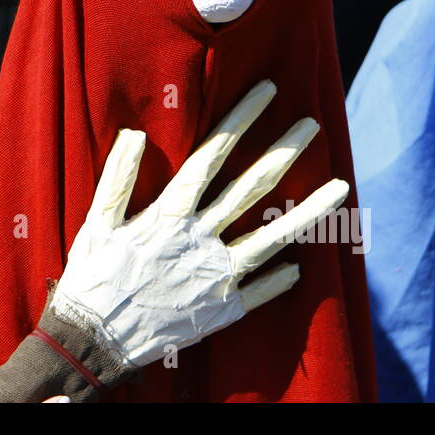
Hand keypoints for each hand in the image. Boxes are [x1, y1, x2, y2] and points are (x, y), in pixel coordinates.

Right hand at [51, 79, 349, 368]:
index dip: (241, 121)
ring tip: (342, 188)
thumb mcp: (96, 224)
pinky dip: (281, 278)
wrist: (97, 342)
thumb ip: (118, 178)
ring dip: (309, 210)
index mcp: (170, 215)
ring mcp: (217, 275)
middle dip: (283, 153)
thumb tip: (134, 133)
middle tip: (312, 125)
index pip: (213, 156)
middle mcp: (202, 240)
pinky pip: (261, 290)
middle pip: (251, 188)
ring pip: (272, 236)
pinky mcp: (223, 308)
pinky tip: (300, 266)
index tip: (266, 92)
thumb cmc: (92, 278)